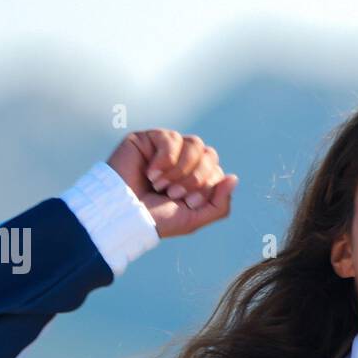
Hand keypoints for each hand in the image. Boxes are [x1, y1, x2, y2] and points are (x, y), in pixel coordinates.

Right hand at [106, 129, 238, 237]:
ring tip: (161, 185)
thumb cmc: (156, 219)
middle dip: (195, 178)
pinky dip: (165, 160)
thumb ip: (220, 203)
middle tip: (174, 194)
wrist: (124, 215)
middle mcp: (185, 160)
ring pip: (195, 144)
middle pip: (209, 154)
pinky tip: (151, 174)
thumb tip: (234, 178)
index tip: (187, 202)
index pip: (217, 171)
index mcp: (197, 178)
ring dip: (180, 170)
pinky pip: (171, 138)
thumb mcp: (194, 218)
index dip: (206, 187)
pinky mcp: (150, 139)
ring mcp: (168, 148)